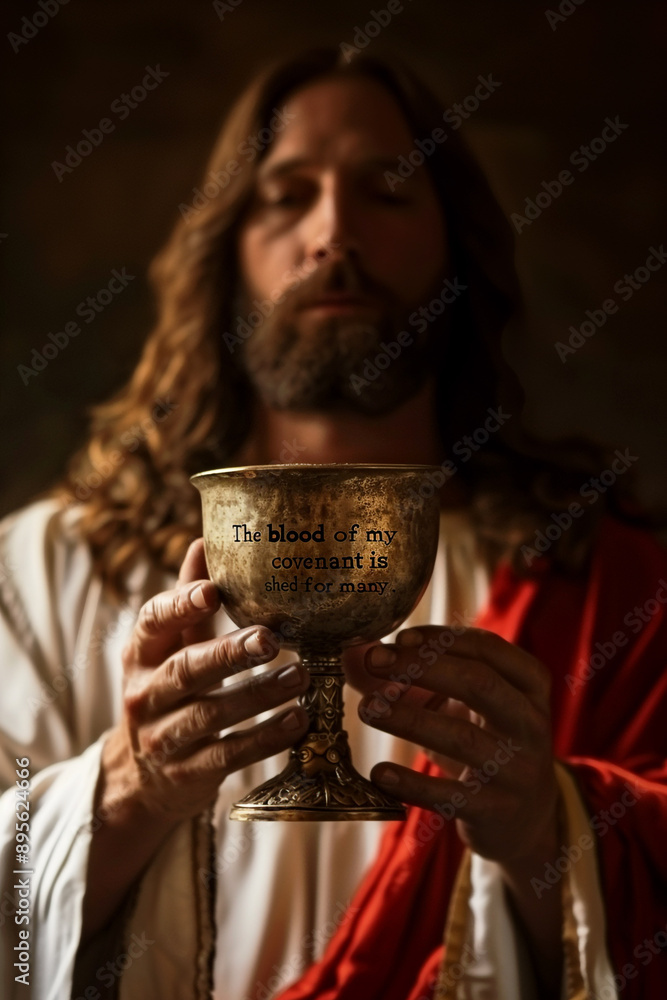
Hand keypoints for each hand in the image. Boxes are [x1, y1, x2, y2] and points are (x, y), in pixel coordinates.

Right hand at [105, 538, 309, 825]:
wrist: (141, 777)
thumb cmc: (168, 691)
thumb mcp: (171, 646)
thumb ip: (187, 599)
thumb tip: (204, 541)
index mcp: (141, 652)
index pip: (153, 621)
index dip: (180, 605)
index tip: (213, 591)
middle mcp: (145, 694)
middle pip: (186, 670)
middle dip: (229, 654)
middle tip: (272, 639)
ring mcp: (162, 738)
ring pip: (210, 714)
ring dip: (258, 695)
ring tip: (301, 677)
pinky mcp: (186, 774)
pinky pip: (228, 755)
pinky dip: (266, 739)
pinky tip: (298, 720)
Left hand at [359, 625, 558, 865]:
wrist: (526, 817)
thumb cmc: (484, 741)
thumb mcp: (463, 704)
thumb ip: (411, 675)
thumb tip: (353, 653)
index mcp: (529, 686)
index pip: (488, 648)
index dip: (442, 638)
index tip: (400, 637)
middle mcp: (530, 724)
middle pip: (479, 683)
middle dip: (422, 666)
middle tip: (375, 661)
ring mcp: (516, 770)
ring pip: (462, 737)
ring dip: (408, 718)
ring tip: (367, 708)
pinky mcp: (495, 811)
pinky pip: (450, 794)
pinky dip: (411, 783)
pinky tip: (378, 773)